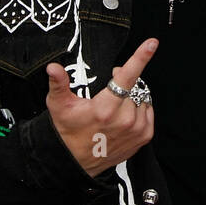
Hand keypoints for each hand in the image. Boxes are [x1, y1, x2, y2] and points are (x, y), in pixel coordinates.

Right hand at [46, 38, 157, 175]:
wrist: (75, 161)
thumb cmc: (67, 130)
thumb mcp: (58, 106)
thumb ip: (58, 84)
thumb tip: (53, 67)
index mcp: (104, 108)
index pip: (126, 77)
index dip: (140, 57)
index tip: (152, 43)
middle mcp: (123, 119)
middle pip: (133, 86)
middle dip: (123, 83)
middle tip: (107, 92)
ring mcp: (136, 129)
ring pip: (142, 98)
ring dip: (131, 97)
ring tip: (114, 107)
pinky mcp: (144, 136)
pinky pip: (148, 110)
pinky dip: (139, 108)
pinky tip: (124, 115)